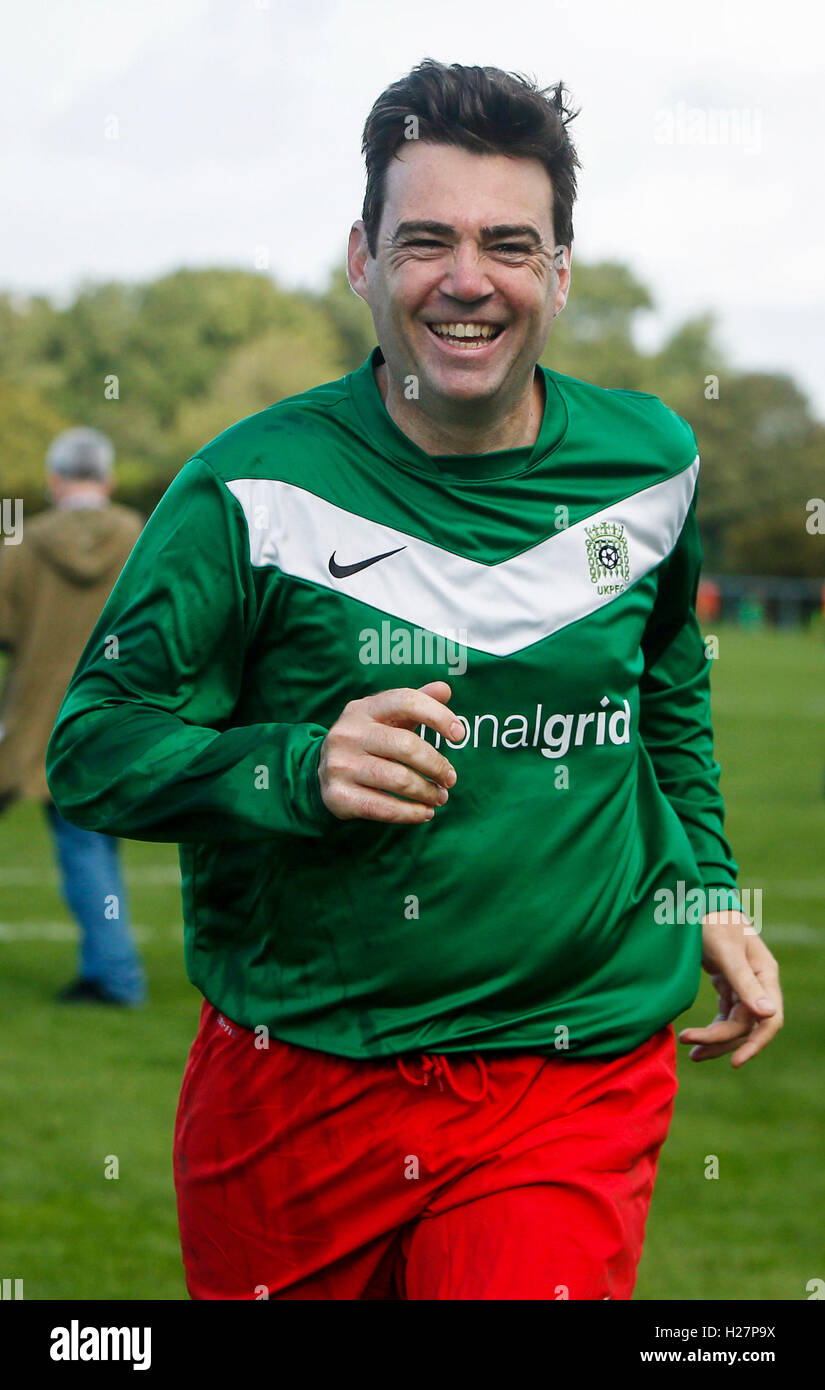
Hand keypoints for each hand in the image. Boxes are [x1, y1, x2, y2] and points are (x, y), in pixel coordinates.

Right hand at [318, 681, 460, 823]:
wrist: (319, 768)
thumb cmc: (366, 739)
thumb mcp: (385, 717)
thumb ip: (415, 702)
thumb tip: (445, 689)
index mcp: (363, 708)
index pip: (406, 701)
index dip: (438, 715)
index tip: (460, 734)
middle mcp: (348, 733)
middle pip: (406, 746)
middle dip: (436, 765)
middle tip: (450, 779)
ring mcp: (340, 765)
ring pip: (399, 780)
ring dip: (427, 792)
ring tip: (439, 797)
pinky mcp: (338, 796)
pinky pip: (384, 808)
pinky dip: (411, 813)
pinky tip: (424, 812)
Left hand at [678, 910, 782, 1065]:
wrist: (697, 902)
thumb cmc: (712, 922)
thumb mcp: (726, 952)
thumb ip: (745, 983)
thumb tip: (768, 1016)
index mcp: (764, 975)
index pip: (770, 1020)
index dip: (756, 1044)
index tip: (735, 1061)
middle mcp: (758, 983)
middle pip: (747, 1026)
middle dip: (721, 1040)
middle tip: (690, 1048)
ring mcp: (744, 985)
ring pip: (736, 1024)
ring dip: (715, 1040)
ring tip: (690, 1052)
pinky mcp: (728, 984)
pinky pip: (726, 1015)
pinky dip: (713, 1027)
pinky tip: (695, 1038)